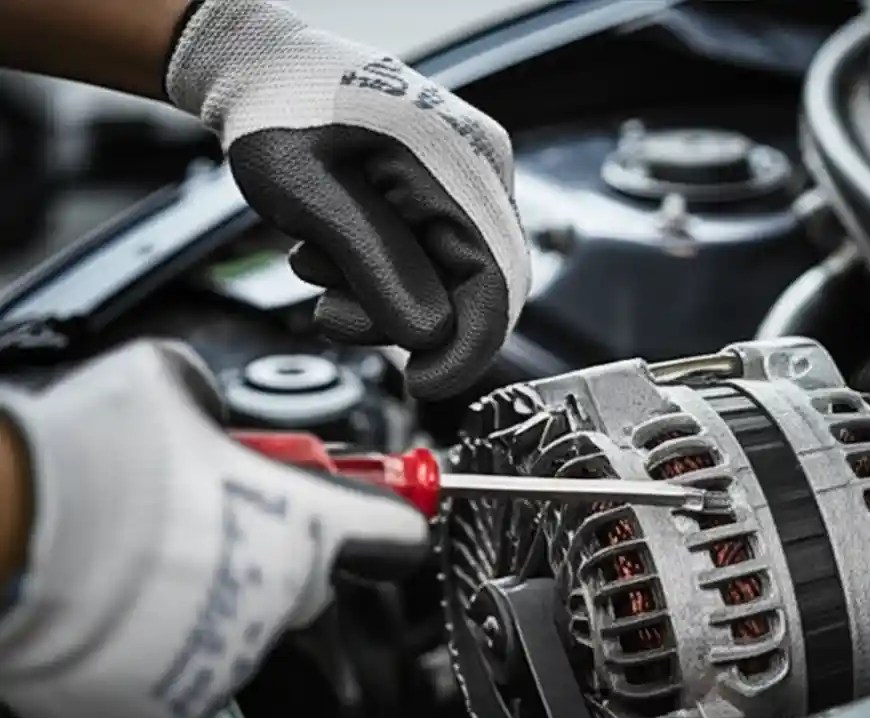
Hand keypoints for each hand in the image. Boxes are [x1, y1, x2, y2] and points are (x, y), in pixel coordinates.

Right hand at [0, 340, 427, 717]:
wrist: (11, 530)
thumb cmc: (92, 457)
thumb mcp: (169, 385)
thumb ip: (216, 406)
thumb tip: (209, 411)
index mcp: (308, 519)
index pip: (396, 533)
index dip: (388, 517)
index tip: (388, 514)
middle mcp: (284, 593)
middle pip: (315, 577)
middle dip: (282, 549)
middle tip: (219, 517)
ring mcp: (232, 651)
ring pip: (254, 619)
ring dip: (221, 588)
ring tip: (152, 553)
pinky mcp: (179, 695)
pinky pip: (197, 661)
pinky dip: (174, 635)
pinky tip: (129, 598)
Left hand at [165, 0, 530, 399]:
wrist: (265, 71)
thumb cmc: (279, 112)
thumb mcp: (312, 196)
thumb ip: (375, 265)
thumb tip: (429, 336)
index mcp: (460, 162)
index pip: (496, 281)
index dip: (467, 348)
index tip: (422, 386)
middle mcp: (480, 170)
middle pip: (477, 287)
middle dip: (410, 321)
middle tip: (337, 317)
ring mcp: (467, 182)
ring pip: (450, 282)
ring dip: (381, 298)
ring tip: (317, 268)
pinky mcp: (445, 196)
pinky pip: (433, 261)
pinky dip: (383, 277)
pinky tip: (334, 253)